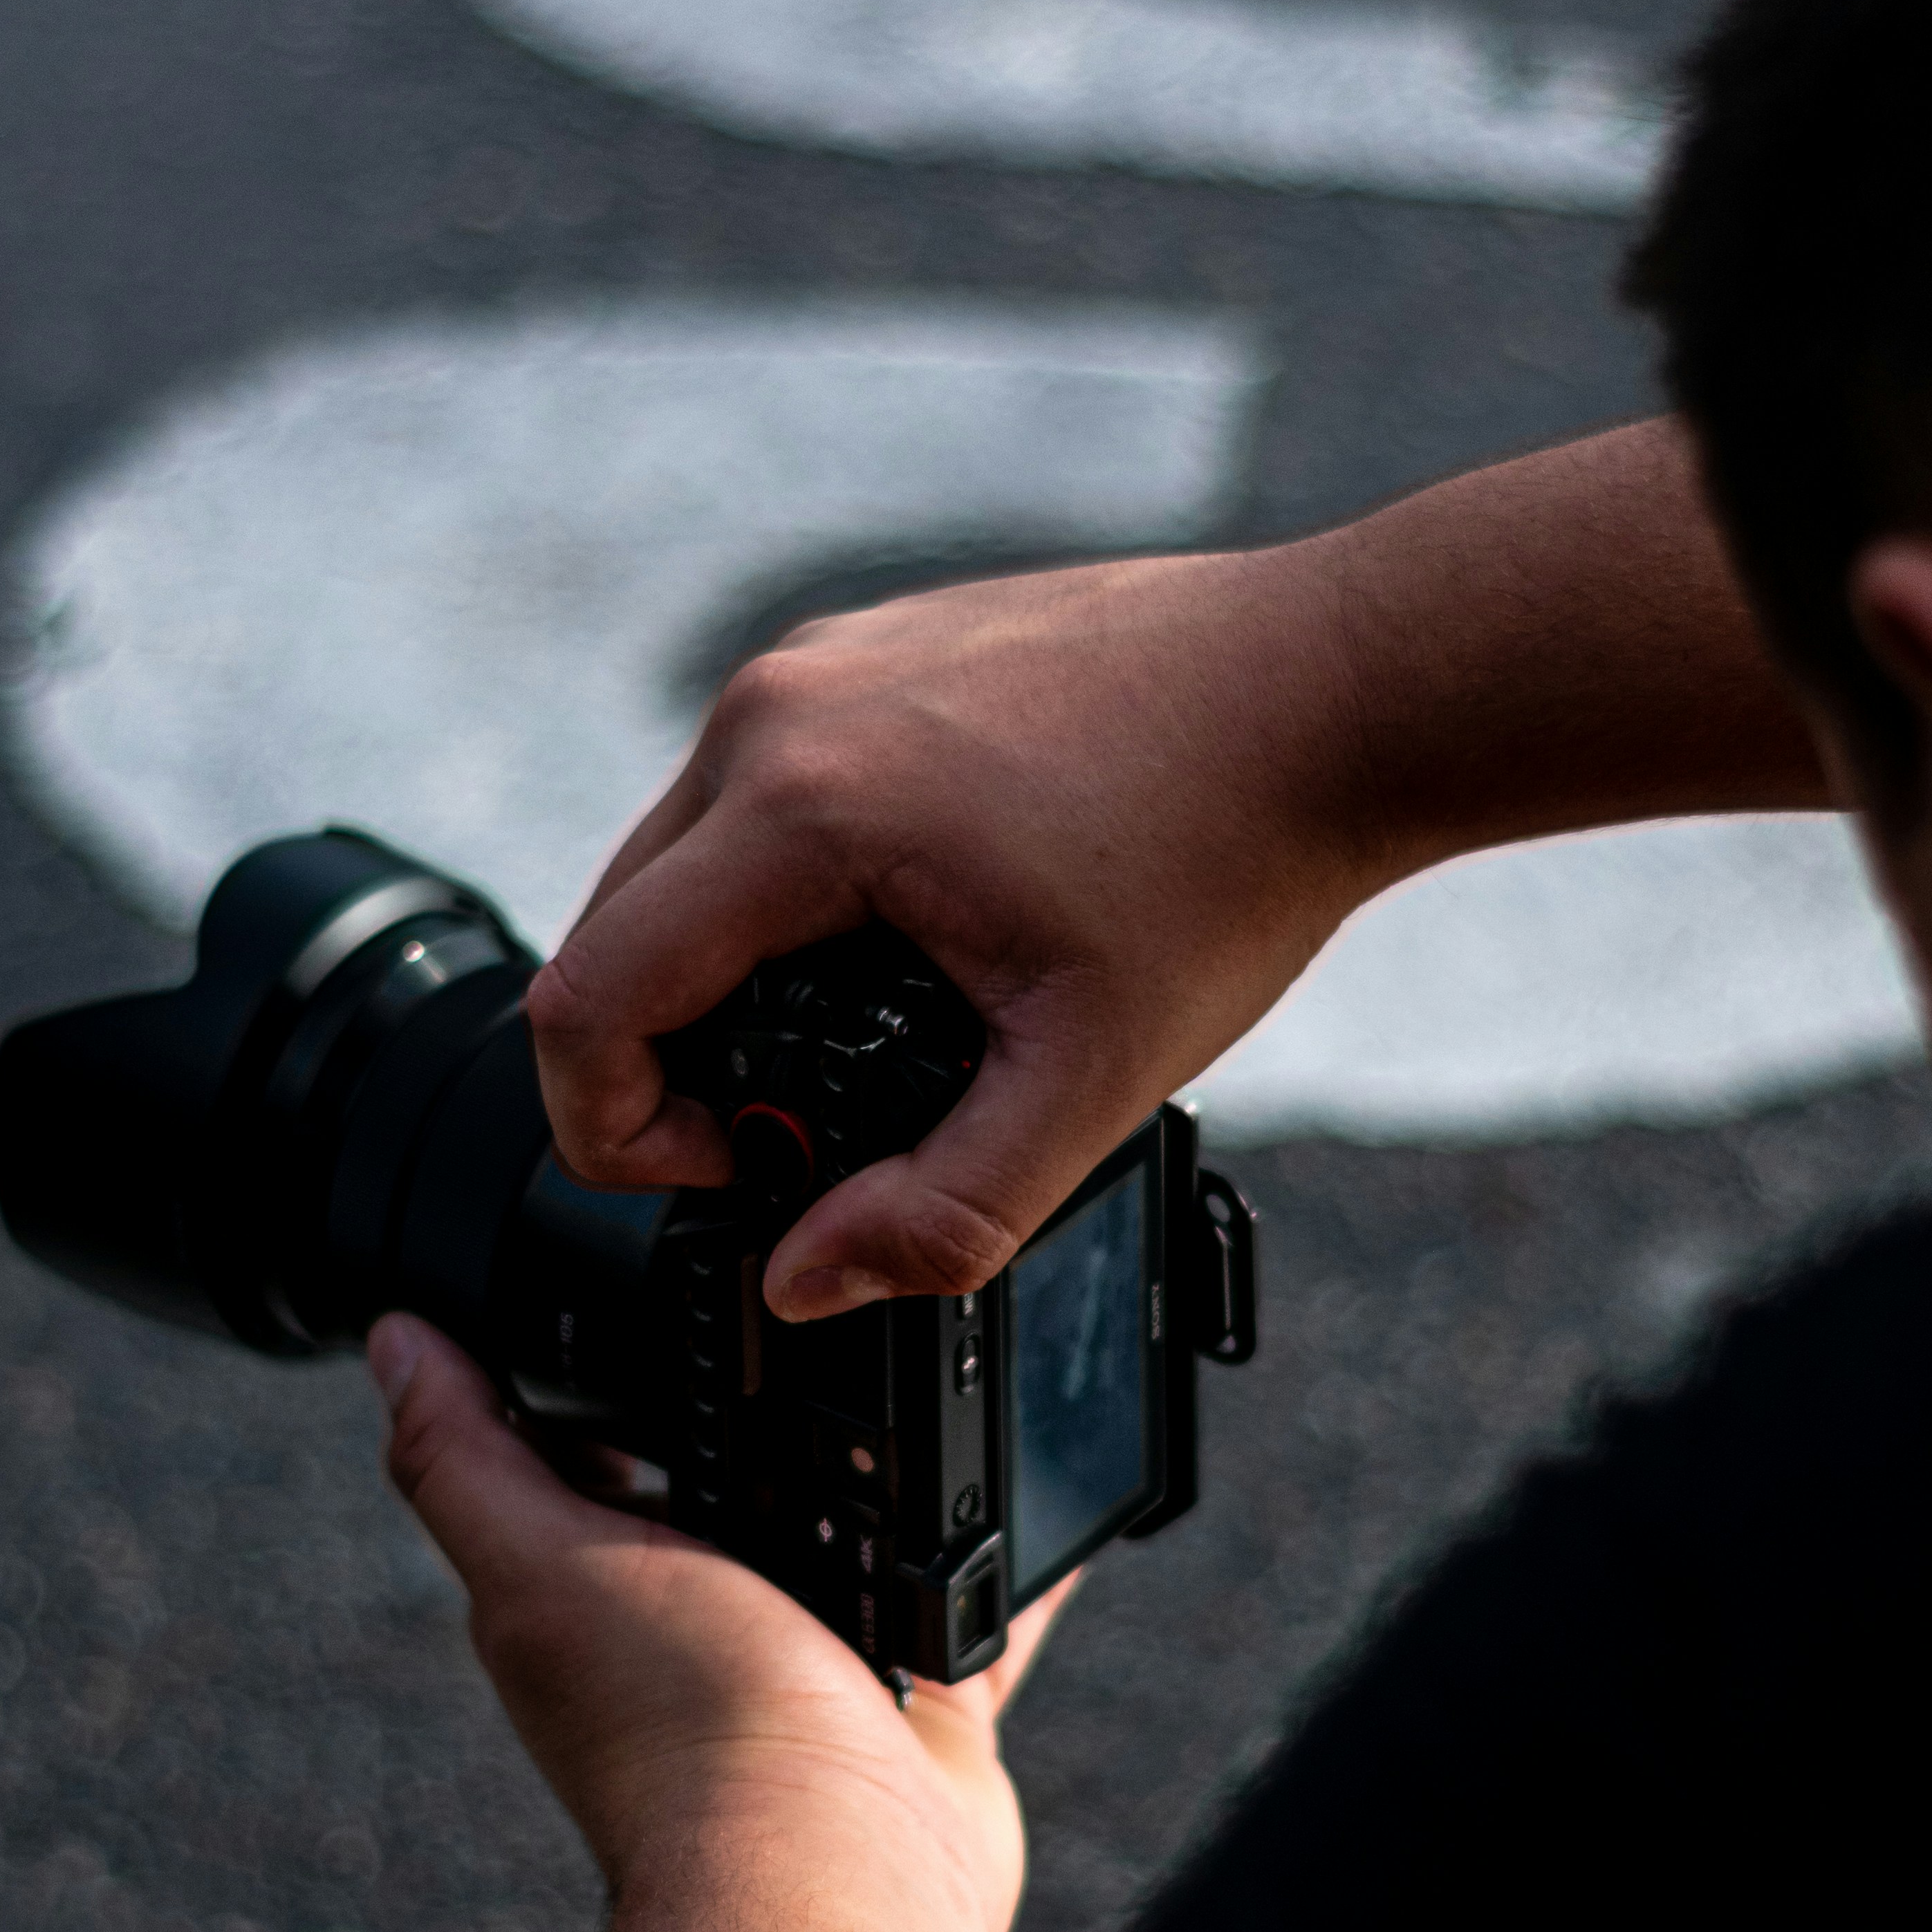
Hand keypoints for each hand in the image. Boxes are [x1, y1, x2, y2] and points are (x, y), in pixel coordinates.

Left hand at [369, 1316, 1068, 1931]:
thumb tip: (393, 1344)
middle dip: (773, 1404)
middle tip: (822, 1306)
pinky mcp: (925, 1697)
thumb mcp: (541, 1562)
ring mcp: (819, 1665)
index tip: (651, 1276)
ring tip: (929, 1362)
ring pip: (861, 1530)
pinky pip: (978, 1598)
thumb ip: (463, 1455)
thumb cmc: (677, 1735)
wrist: (833, 1877)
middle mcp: (702, 1627)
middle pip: (735, 1483)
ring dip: (891, 1464)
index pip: (585, 1453)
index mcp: (593, 1590)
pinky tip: (1034, 1480)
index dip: (609, 1373)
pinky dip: (1003, 1548)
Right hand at [520, 426, 1815, 1326]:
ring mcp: (815, 662)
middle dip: (671, 1059)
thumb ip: (943, 1210)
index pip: (594, 998)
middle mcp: (776, 709)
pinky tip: (912, 934)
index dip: (618, 1128)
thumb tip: (804, 1282)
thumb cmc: (1233, 858)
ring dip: (728, 972)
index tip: (733, 1175)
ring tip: (869, 1036)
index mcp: (802, 804)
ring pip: (678, 859)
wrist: (1337, 689)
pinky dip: (785, 887)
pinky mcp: (859, 649)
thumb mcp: (1093, 1079)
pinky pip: (754, 791)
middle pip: (615, 929)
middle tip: (802, 1132)